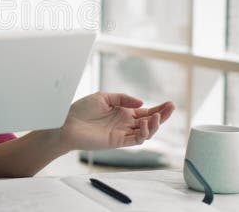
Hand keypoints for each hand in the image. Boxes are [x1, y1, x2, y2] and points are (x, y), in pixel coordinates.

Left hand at [58, 92, 174, 150]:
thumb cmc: (81, 109)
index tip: (169, 104)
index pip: (145, 111)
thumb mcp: (103, 97)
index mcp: (123, 112)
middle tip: (171, 108)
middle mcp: (125, 123)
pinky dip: (144, 133)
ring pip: (146, 132)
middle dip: (162, 115)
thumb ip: (123, 98)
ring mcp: (122, 132)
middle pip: (149, 121)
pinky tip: (144, 123)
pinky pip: (136, 139)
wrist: (67, 123)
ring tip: (155, 116)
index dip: (158, 108)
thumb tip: (141, 102)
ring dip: (154, 125)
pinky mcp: (118, 141)